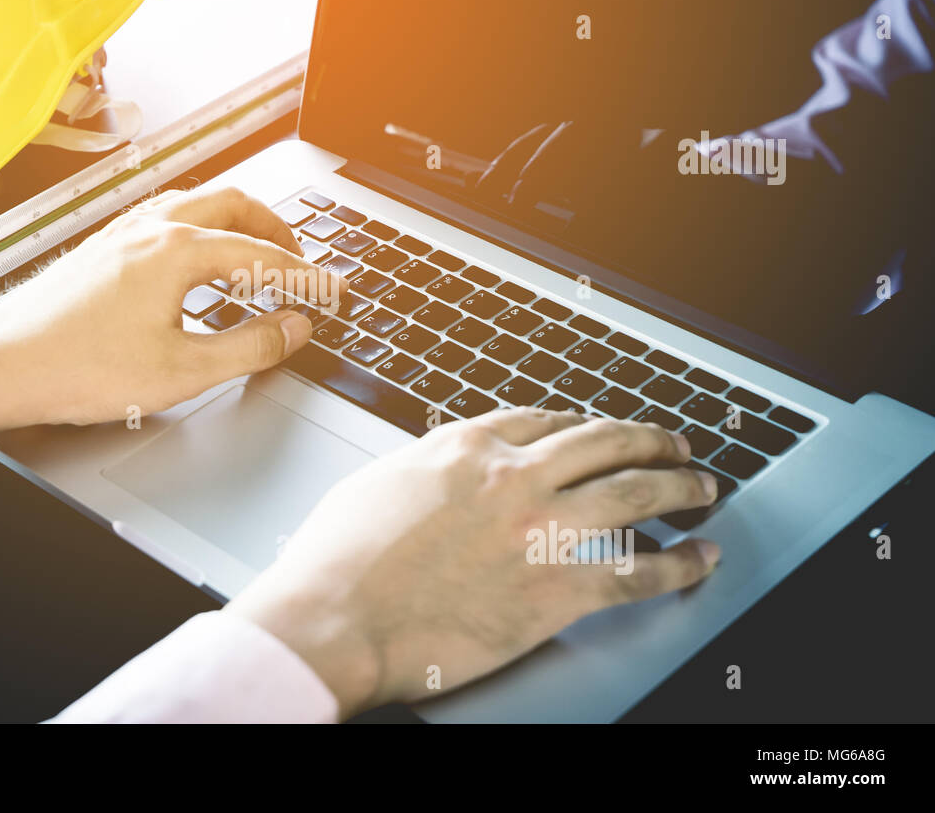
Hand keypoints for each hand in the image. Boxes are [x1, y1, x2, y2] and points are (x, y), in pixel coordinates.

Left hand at [0, 185, 345, 495]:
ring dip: (235, 221)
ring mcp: (120, 234)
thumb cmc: (78, 369)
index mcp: (177, 252)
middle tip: (300, 259)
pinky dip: (199, 228)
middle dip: (275, 229)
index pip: (262, 255)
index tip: (332, 289)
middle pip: (232, 206)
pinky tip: (191, 255)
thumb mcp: (183, 371)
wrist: (1, 366)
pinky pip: (164, 218)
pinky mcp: (99, 249)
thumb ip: (249, 346)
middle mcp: (150, 229)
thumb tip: (295, 329)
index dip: (305, 275)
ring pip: (195, 205)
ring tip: (254, 249)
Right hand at [227, 408, 719, 717]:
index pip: (546, 422)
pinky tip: (701, 560)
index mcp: (467, 446)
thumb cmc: (339, 560)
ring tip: (703, 487)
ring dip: (681, 486)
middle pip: (605, 442)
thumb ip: (425, 470)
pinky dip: (682, 565)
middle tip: (674, 444)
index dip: (583, 426)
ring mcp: (541, 529)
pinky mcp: (558, 590)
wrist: (338, 618)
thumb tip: (438, 475)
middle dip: (650, 440)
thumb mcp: (378, 484)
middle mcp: (514, 474)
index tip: (598, 432)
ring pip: (637, 492)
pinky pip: (641, 572)